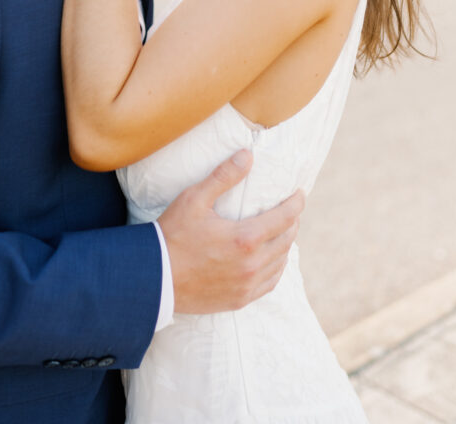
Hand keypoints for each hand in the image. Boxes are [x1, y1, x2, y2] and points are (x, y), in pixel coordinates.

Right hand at [158, 150, 304, 314]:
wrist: (155, 278)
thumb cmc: (173, 235)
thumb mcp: (195, 199)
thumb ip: (224, 177)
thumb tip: (248, 155)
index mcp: (245, 238)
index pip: (285, 218)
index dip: (296, 203)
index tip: (300, 193)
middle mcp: (252, 265)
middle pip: (287, 240)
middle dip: (293, 222)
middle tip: (291, 210)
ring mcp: (247, 285)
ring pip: (281, 262)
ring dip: (286, 244)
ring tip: (283, 231)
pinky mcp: (239, 299)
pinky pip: (270, 283)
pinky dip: (276, 268)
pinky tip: (272, 260)